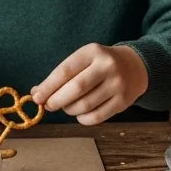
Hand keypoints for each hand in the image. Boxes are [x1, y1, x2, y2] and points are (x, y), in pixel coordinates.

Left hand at [30, 43, 146, 124]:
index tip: (36, 97)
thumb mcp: (83, 60)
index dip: (48, 86)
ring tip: (67, 106)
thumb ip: (61, 75)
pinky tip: (80, 113)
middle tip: (48, 105)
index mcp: (92, 52)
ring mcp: (117, 84)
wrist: (134, 67)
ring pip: (85, 105)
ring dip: (69, 110)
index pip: (65, 71)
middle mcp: (107, 66)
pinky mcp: (123, 101)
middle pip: (76, 89)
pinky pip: (96, 117)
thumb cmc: (99, 65)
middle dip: (57, 100)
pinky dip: (82, 119)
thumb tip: (37, 93)